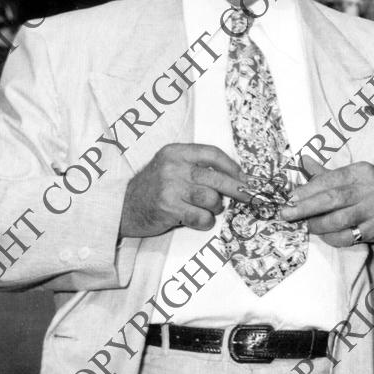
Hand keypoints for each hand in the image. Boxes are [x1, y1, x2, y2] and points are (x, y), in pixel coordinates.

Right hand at [119, 143, 248, 237]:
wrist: (124, 207)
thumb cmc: (153, 188)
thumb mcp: (171, 167)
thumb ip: (196, 167)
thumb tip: (234, 177)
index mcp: (175, 152)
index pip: (211, 154)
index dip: (232, 166)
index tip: (244, 177)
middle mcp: (172, 167)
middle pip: (215, 178)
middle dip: (237, 189)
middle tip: (249, 196)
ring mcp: (169, 188)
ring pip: (211, 198)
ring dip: (215, 207)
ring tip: (207, 208)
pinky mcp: (168, 208)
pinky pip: (201, 217)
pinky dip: (205, 222)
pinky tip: (198, 220)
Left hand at [279, 156, 373, 247]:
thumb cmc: (369, 190)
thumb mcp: (352, 176)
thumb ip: (325, 173)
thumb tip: (302, 160)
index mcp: (360, 171)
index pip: (329, 180)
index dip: (307, 190)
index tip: (290, 197)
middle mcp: (369, 189)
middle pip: (332, 199)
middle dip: (306, 207)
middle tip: (287, 214)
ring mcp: (373, 211)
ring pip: (338, 220)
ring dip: (317, 225)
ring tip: (305, 225)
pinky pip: (347, 237)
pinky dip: (331, 238)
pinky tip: (324, 235)